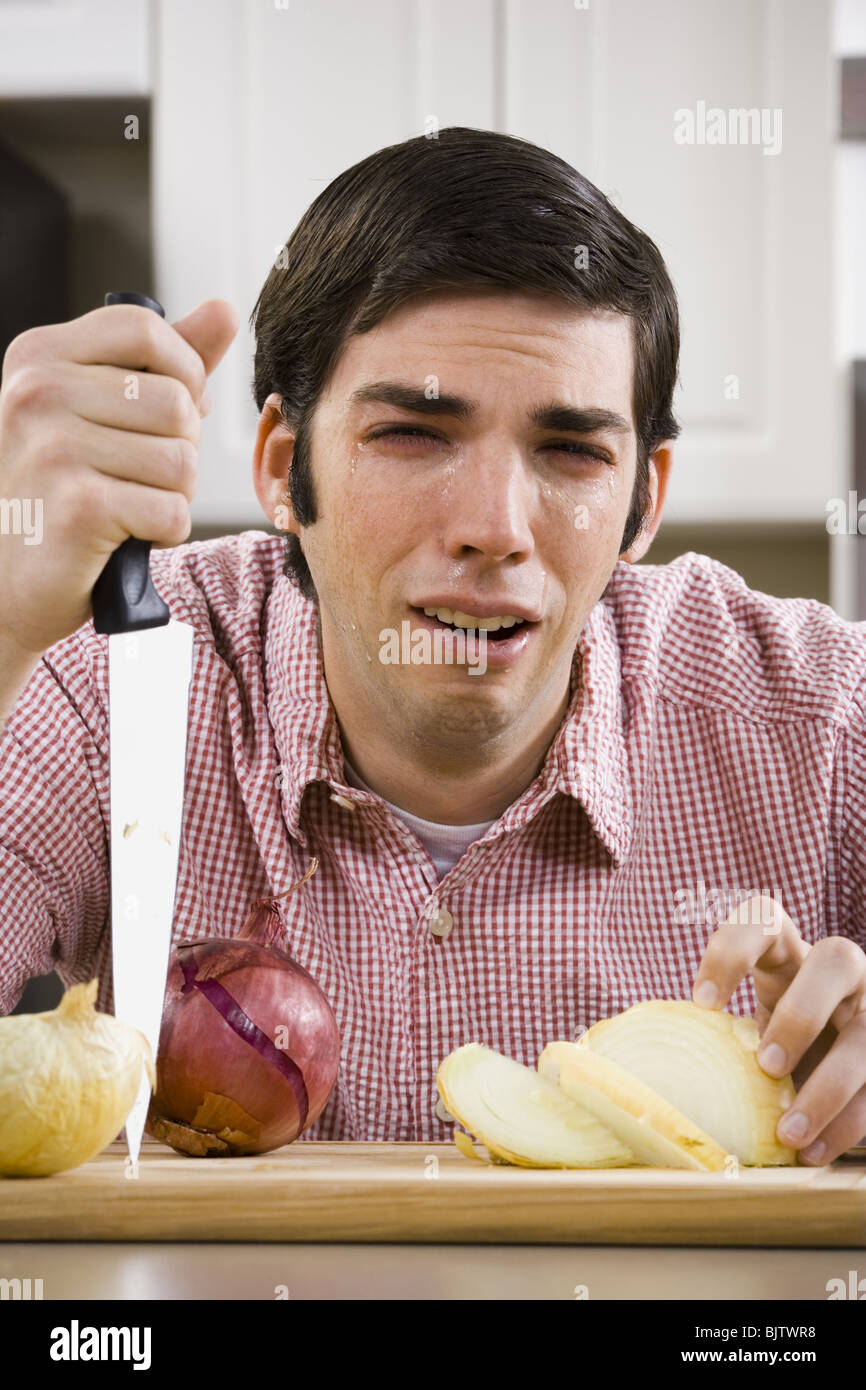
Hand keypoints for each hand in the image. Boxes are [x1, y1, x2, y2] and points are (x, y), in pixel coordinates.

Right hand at [0, 298, 237, 654]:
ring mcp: (53, 448)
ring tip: (128, 505)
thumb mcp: (103, 409)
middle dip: (179, 448)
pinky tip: (124, 535)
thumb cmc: (62, 491)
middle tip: (134, 475)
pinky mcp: (79, 507)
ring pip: (182, 460)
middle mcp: (37, 392)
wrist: (7, 582)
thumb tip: (224, 311)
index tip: (167, 412)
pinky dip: (163, 532)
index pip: (146, 329)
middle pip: (176, 402)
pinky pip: (173, 510)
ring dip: (173, 494)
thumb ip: (164, 361)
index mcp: (39, 356)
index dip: (181, 372)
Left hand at [691, 895, 865, 1163]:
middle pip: (837, 956)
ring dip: (830, 1084)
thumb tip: (591, 1063)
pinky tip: (813, 1152)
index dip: (733, 950)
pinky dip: (848, 1123)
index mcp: (786, 951)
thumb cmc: (764, 1044)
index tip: (702, 1004)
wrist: (827, 1071)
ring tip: (788, 1134)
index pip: (763, 917)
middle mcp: (839, 971)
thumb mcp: (733, 1030)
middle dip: (803, 1011)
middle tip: (766, 1065)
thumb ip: (691, 1038)